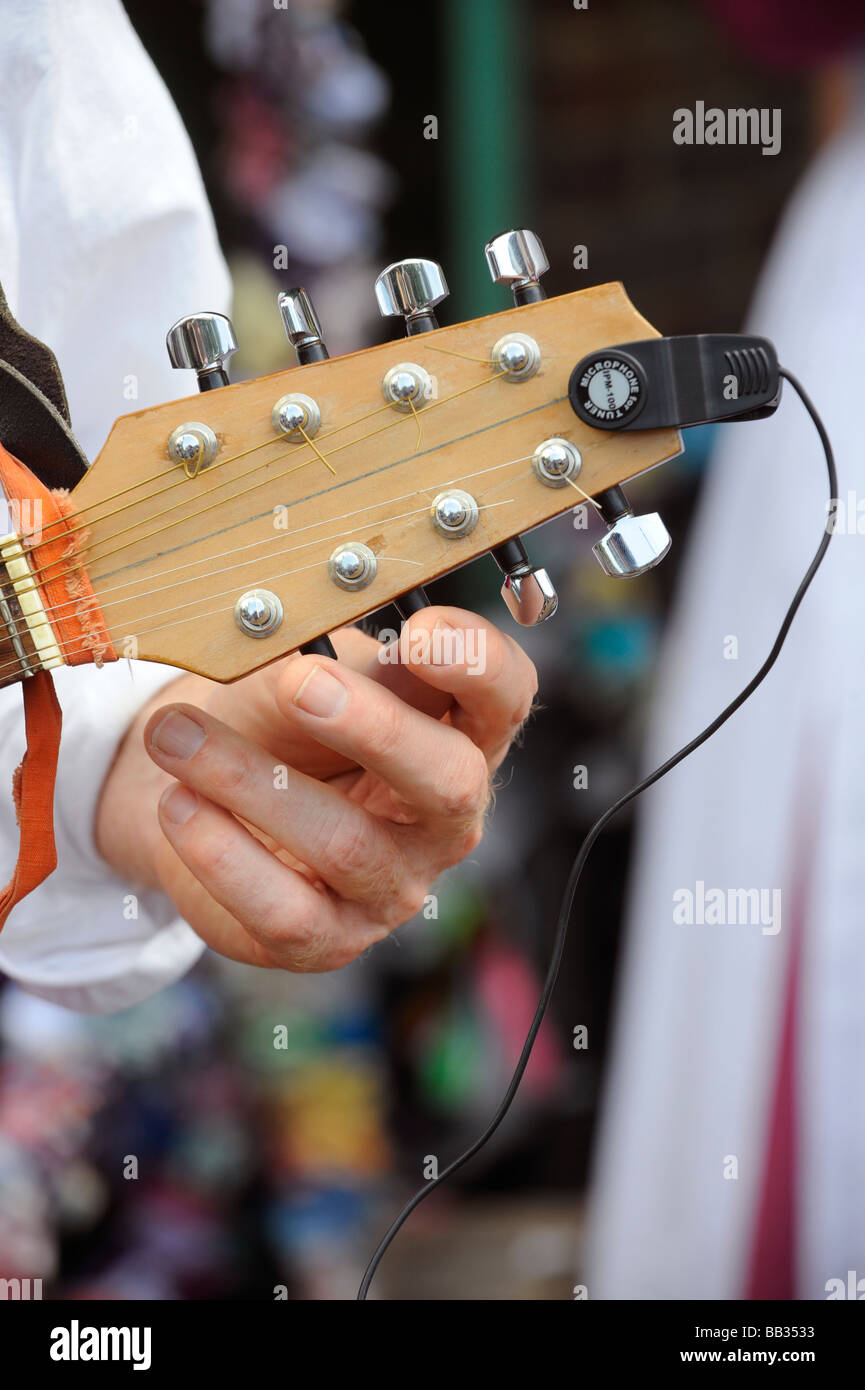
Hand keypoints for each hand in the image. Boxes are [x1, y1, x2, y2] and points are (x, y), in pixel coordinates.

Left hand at [95, 608, 536, 971]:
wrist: (203, 795)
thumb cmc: (278, 726)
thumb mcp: (296, 678)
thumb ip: (312, 666)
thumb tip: (308, 670)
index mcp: (457, 732)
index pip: (505, 697)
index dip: (477, 664)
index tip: (418, 633)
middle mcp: (443, 818)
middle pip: (450, 782)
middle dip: (376, 729)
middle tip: (301, 684)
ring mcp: (393, 885)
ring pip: (346, 845)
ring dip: (249, 781)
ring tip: (175, 736)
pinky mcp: (330, 939)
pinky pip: (284, 910)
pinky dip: (221, 854)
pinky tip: (177, 805)